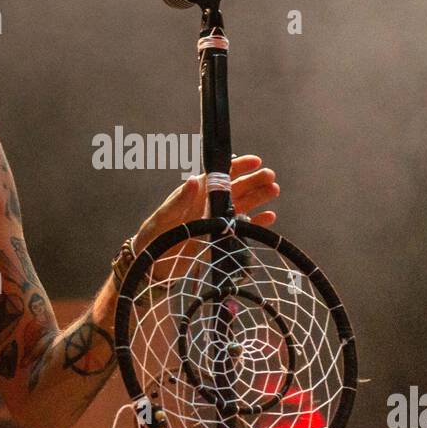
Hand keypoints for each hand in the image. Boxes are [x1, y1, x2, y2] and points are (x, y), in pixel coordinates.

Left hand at [129, 155, 279, 281]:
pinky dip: (256, 222)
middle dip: (254, 180)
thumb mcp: (164, 217)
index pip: (219, 175)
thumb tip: (194, 179)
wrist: (152, 266)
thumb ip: (179, 200)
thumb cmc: (153, 237)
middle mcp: (208, 205)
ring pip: (242, 205)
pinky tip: (269, 217)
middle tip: (270, 176)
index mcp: (195, 194)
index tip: (255, 160)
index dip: (237, 166)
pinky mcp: (219, 238)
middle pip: (236, 188)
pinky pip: (242, 227)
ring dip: (258, 197)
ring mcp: (215, 221)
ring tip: (274, 190)